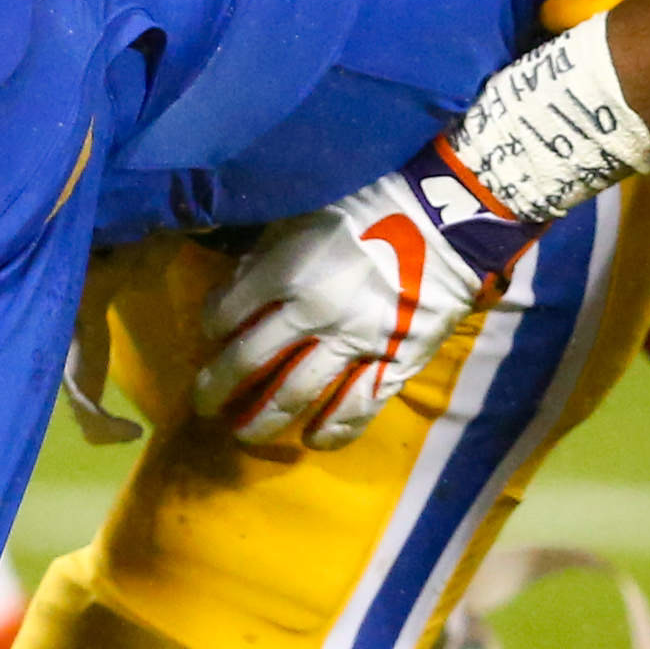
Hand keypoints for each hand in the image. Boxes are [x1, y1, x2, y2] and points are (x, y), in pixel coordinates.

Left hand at [198, 161, 530, 449]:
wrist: (446, 221)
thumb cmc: (370, 207)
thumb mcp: (304, 213)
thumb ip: (264, 251)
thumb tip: (230, 284)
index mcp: (285, 269)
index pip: (224, 313)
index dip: (210, 327)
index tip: (213, 335)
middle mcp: (310, 312)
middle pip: (246, 362)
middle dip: (216, 387)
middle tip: (203, 403)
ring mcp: (352, 343)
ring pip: (293, 395)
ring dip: (260, 421)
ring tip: (242, 434)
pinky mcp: (391, 364)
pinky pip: (355, 411)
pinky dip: (330, 432)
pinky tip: (312, 441)